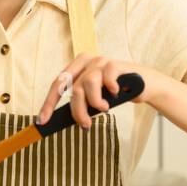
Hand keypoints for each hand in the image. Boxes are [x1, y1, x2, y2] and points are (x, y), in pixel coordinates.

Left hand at [36, 55, 164, 129]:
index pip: (58, 85)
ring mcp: (100, 61)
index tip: (42, 121)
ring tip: (104, 109)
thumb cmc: (117, 93)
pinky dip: (110, 91)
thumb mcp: (96, 97)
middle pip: (71, 86)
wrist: (144, 85)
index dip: (49, 103)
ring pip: (86, 85)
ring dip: (94, 103)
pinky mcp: (115, 64)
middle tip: (84, 124)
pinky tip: (116, 94)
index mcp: (77, 68)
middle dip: (76, 109)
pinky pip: (106, 79)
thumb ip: (82, 102)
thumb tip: (66, 119)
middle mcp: (86, 62)